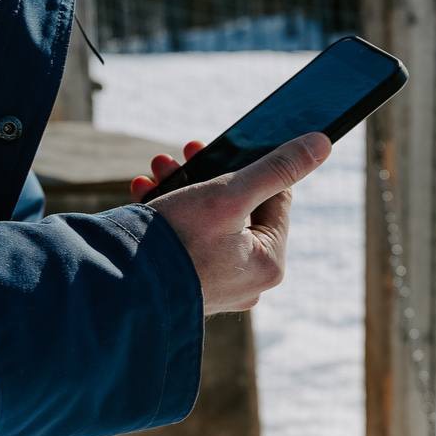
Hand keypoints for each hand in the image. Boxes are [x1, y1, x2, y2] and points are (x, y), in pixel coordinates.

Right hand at [137, 132, 331, 315]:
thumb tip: (321, 144)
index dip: (248, 166)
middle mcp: (247, 281)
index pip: (275, 198)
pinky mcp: (186, 287)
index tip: (215, 147)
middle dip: (206, 174)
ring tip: (157, 169)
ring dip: (183, 187)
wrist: (114, 291)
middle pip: (238, 207)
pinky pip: (186, 242)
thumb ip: (276, 168)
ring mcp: (216, 287)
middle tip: (181, 153)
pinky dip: (169, 214)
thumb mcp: (230, 195)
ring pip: (208, 220)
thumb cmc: (177, 244)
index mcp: (269, 263)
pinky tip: (144, 192)